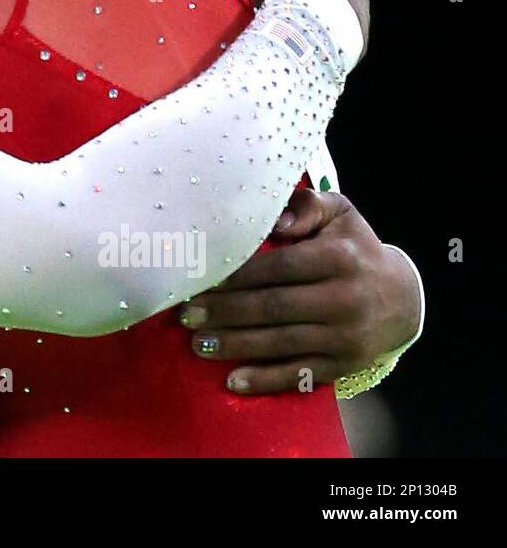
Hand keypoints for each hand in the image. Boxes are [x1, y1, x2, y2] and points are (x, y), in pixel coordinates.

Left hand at [179, 189, 420, 393]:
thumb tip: (274, 222)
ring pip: (281, 343)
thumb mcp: (339, 214)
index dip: (236, 275)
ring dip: (236, 345)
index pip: (278, 267)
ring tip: (197, 343)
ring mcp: (347, 336)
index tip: (200, 279)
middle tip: (186, 314)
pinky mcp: (345, 365)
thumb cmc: (353, 248)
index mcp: (339, 258)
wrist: (403, 299)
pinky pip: (301, 376)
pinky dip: (265, 380)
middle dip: (225, 312)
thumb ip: (306, 205)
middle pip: (274, 307)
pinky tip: (233, 382)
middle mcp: (346, 299)